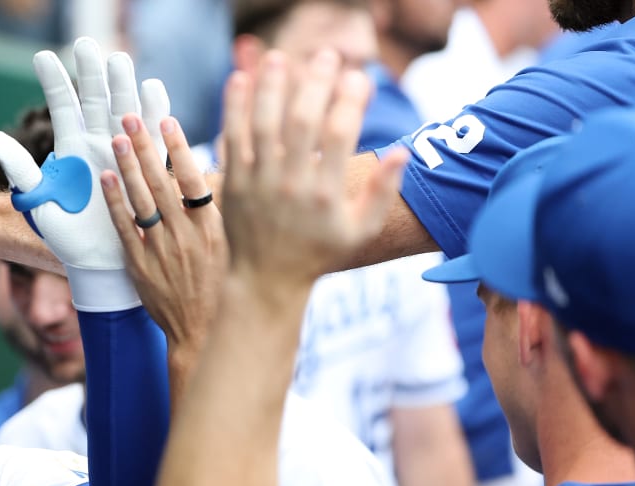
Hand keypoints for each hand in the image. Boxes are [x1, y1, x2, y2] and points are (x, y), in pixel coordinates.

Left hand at [0, 37, 169, 272]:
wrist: (101, 264)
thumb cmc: (67, 238)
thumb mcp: (38, 204)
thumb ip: (20, 171)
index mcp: (71, 147)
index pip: (63, 105)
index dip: (53, 80)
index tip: (42, 55)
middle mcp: (98, 142)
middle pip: (96, 98)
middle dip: (92, 71)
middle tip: (87, 45)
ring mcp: (125, 151)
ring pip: (125, 108)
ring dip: (122, 85)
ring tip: (118, 60)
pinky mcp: (148, 165)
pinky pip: (154, 133)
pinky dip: (155, 111)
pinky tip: (152, 88)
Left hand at [101, 113, 224, 355]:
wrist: (203, 333)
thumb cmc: (223, 287)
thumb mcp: (233, 245)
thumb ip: (221, 210)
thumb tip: (221, 172)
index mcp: (214, 228)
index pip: (195, 178)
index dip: (179, 147)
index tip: (166, 120)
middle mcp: (187, 236)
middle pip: (163, 183)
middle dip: (145, 147)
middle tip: (131, 118)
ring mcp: (162, 251)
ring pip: (142, 201)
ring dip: (128, 166)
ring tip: (117, 139)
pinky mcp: (141, 267)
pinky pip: (124, 228)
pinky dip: (115, 202)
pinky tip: (107, 178)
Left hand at [220, 50, 406, 293]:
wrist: (265, 280)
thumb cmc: (318, 252)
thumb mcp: (360, 231)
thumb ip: (384, 192)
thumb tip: (403, 151)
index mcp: (326, 195)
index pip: (339, 136)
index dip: (350, 101)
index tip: (359, 77)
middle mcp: (290, 186)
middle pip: (302, 123)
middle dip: (314, 84)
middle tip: (325, 55)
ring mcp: (258, 184)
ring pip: (262, 125)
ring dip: (270, 87)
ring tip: (279, 58)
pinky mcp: (233, 184)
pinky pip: (232, 139)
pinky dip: (234, 108)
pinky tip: (239, 79)